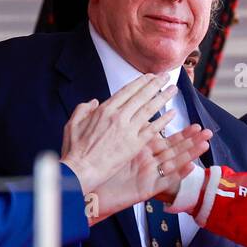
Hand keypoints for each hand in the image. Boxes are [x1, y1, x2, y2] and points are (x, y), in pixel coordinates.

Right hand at [60, 73, 174, 198]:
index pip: (127, 91)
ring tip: (173, 90)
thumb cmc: (75, 150)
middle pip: (141, 96)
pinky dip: (163, 120)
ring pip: (149, 109)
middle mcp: (118, 116)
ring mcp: (127, 130)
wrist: (81, 169)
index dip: (140, 82)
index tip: (149, 77)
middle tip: (166, 77)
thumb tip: (93, 101)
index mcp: (104, 109)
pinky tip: (172, 114)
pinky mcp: (134, 145)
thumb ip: (83, 109)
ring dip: (163, 97)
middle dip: (155, 84)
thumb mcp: (73, 123)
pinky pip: (152, 129)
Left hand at [85, 124, 210, 222]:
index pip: (161, 136)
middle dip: (190, 140)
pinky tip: (191, 166)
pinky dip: (178, 175)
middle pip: (173, 149)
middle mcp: (147, 162)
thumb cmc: (96, 169)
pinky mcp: (146, 190)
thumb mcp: (108, 144)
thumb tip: (118, 107)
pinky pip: (165, 181)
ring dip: (190, 153)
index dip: (175, 127)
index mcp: (138, 150)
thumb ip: (116, 127)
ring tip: (205, 144)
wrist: (87, 191)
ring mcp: (148, 176)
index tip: (189, 117)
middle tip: (206, 130)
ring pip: (174, 162)